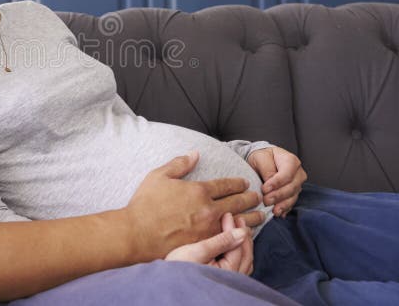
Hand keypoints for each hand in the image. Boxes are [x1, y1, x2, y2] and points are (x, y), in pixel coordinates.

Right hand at [125, 152, 262, 260]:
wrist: (138, 233)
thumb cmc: (146, 204)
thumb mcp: (159, 176)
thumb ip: (179, 164)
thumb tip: (195, 154)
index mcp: (199, 190)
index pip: (226, 184)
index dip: (238, 183)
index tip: (245, 183)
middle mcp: (208, 209)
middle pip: (237, 202)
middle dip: (250, 198)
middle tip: (258, 197)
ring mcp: (208, 228)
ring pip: (238, 221)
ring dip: (252, 218)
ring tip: (261, 216)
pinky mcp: (205, 244)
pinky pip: (229, 237)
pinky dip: (240, 234)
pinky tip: (244, 233)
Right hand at [165, 213, 253, 274]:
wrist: (166, 281)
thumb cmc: (179, 268)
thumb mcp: (199, 251)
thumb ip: (222, 242)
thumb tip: (241, 232)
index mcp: (228, 272)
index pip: (238, 246)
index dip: (233, 228)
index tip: (228, 215)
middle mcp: (231, 278)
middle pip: (245, 254)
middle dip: (242, 236)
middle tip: (237, 219)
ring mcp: (226, 280)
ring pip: (243, 260)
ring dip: (241, 244)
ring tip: (236, 230)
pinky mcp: (219, 280)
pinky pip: (236, 265)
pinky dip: (236, 252)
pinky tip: (230, 245)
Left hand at [247, 146, 306, 217]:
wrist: (263, 161)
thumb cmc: (262, 157)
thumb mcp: (260, 158)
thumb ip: (267, 169)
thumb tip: (270, 182)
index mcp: (291, 161)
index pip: (287, 174)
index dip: (276, 183)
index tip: (265, 189)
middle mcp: (298, 173)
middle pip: (291, 187)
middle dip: (278, 195)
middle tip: (266, 201)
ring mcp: (297, 184)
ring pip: (293, 196)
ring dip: (283, 205)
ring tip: (273, 211)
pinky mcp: (293, 193)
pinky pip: (291, 203)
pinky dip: (285, 208)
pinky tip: (279, 213)